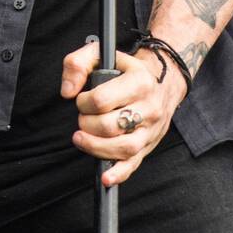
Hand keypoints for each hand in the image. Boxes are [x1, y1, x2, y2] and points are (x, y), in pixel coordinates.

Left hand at [60, 41, 186, 185]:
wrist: (164, 80)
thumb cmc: (127, 69)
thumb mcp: (103, 54)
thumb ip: (78, 64)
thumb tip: (67, 92)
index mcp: (139, 81)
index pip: (102, 100)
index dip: (83, 103)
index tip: (82, 100)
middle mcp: (149, 106)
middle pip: (110, 126)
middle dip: (87, 124)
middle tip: (83, 118)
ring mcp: (150, 129)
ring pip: (123, 148)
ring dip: (96, 148)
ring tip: (82, 139)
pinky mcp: (148, 145)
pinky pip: (134, 164)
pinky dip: (119, 173)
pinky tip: (106, 177)